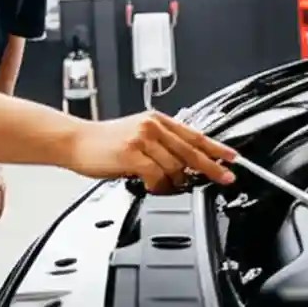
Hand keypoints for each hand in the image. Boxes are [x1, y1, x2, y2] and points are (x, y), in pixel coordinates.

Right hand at [65, 111, 236, 194]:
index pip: (193, 134)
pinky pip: (157, 175)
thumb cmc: (102, 143)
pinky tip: (150, 186)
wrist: (75, 141)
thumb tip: (184, 165)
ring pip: (175, 166)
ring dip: (174, 182)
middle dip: (211, 167)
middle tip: (225, 177)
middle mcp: (151, 126)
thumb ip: (160, 145)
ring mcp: (142, 139)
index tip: (232, 157)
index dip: (215, 147)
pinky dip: (158, 185)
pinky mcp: (132, 154)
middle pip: (190, 150)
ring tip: (164, 186)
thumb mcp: (136, 136)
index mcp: (156, 120)